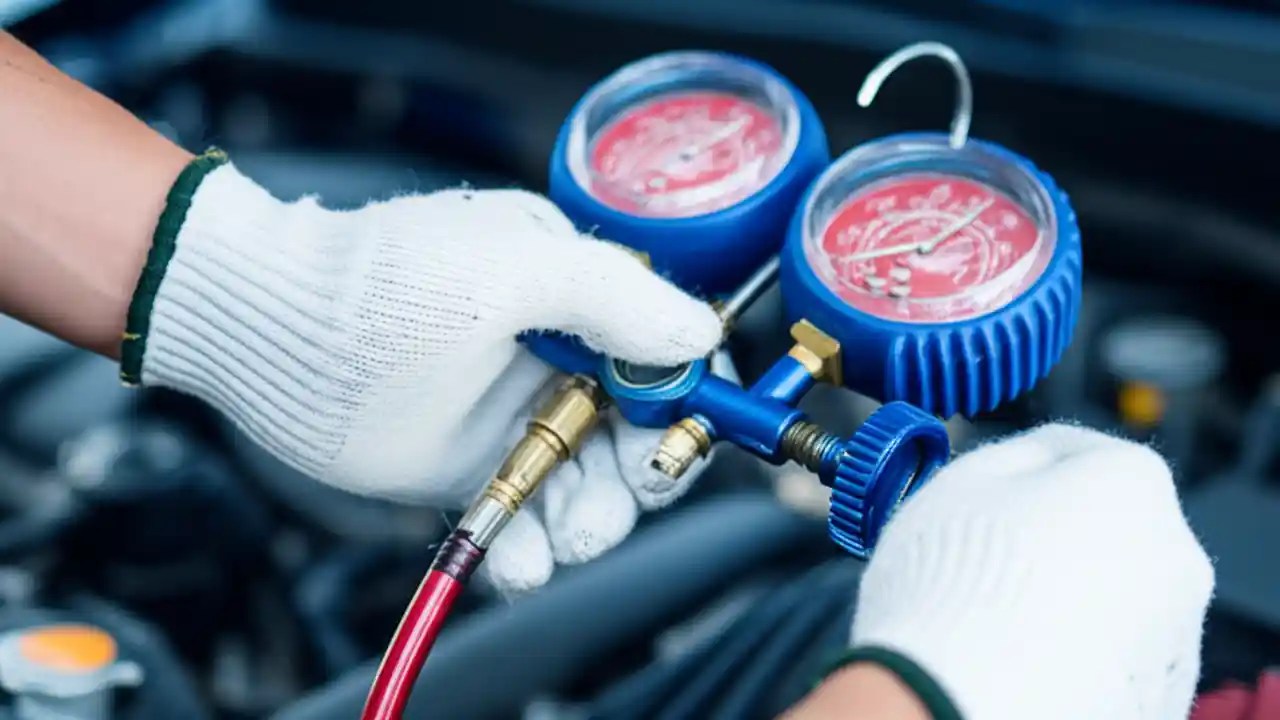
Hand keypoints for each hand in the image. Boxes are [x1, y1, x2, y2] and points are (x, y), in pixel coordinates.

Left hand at [133, 160, 724, 592]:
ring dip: (593, 520)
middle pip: (640, 433)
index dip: (689, 395)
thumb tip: (703, 330)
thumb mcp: (509, 268)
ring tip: (568, 540)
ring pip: (589, 485)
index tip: (684, 429)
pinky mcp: (475, 468)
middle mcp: (559, 355)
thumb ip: (614, 297)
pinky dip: (532, 548)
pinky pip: (525, 518)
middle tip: (624, 492)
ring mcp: (517, 415)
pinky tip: (522, 559)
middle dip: (641, 473)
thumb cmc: (385, 281)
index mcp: (579, 292)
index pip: (667, 349)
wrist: (273, 329)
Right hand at [843, 424, 1213, 719]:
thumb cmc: (951, 591)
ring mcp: (1174, 635)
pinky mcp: (1158, 698)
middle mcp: (1175, 555)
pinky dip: (1076, 654)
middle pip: (1104, 526)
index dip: (1017, 467)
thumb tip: (1028, 465)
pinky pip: (1112, 657)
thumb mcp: (957, 480)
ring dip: (1067, 597)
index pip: (1075, 451)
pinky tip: (1018, 662)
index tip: (980, 489)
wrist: (956, 706)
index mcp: (1131, 483)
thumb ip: (1008, 456)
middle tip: (980, 559)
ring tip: (992, 621)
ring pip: (1114, 595)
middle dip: (1050, 536)